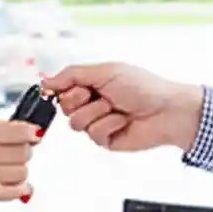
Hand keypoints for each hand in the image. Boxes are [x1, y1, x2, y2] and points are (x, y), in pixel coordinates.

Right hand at [0, 120, 39, 211]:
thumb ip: (0, 129)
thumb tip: (30, 131)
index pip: (12, 130)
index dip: (29, 132)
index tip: (35, 133)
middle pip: (22, 152)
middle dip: (25, 151)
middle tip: (18, 151)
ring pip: (22, 171)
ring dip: (22, 169)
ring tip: (10, 166)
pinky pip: (15, 191)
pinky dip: (22, 188)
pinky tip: (18, 184)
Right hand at [40, 62, 202, 151]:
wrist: (167, 110)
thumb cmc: (143, 86)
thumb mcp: (105, 71)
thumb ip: (72, 74)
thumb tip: (45, 80)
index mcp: (92, 84)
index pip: (62, 88)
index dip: (64, 89)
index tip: (73, 86)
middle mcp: (92, 103)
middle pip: (65, 107)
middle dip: (82, 100)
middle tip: (102, 95)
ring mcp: (98, 122)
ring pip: (76, 123)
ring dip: (97, 113)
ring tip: (116, 108)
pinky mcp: (106, 140)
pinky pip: (93, 135)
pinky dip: (109, 125)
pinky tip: (124, 121)